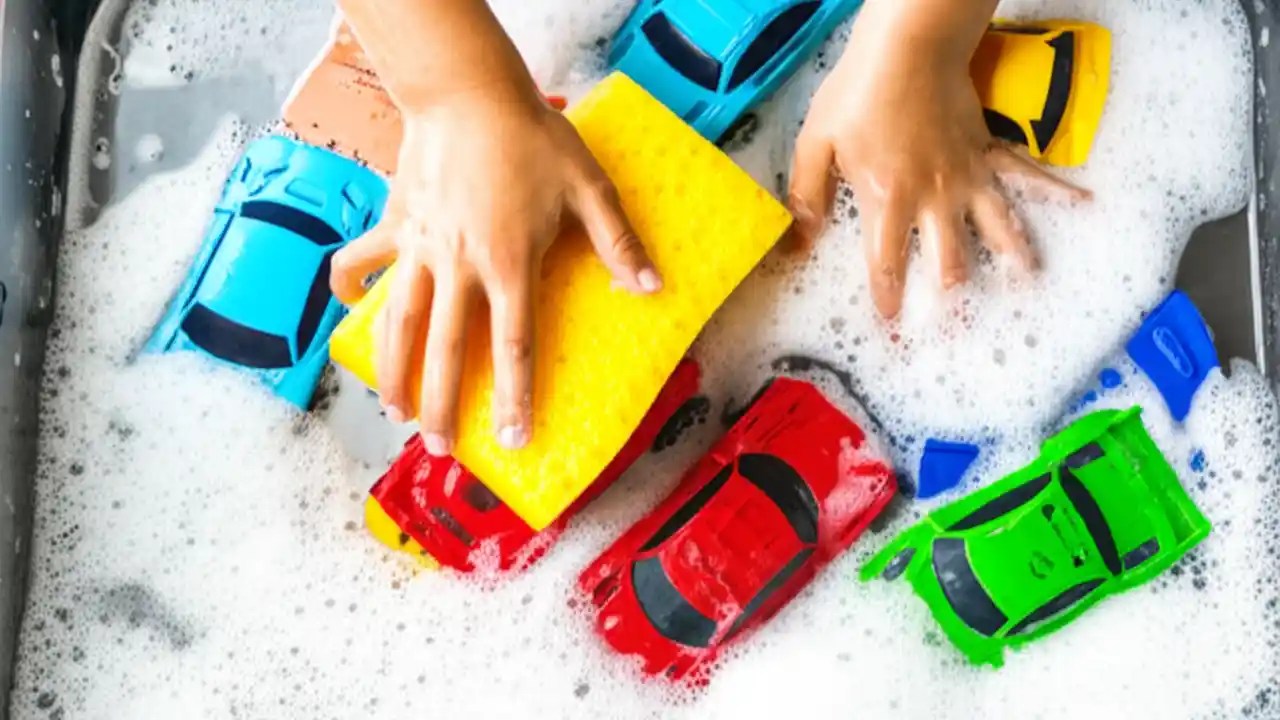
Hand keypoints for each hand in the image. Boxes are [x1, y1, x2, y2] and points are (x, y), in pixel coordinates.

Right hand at [330, 88, 660, 456]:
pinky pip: (362, 261)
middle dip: (443, 407)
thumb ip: (618, 242)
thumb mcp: (588, 187)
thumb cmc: (531, 138)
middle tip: (441, 451)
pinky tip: (349, 310)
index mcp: (509, 264)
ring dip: (394, 371)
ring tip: (394, 411)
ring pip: (400, 323)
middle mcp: (458, 267)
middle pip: (448, 352)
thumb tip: (652, 288)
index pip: (513, 347)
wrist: (467, 92)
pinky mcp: (394, 223)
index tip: (512, 440)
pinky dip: (349, 287)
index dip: (514, 399)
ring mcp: (419, 248)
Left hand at [788, 4, 1089, 318]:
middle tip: (959, 327)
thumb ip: (807, 197)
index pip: (887, 264)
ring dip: (1013, 259)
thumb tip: (795, 245)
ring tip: (1028, 286)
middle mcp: (934, 197)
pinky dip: (1057, 190)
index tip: (891, 327)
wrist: (908, 45)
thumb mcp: (816, 143)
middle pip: (950, 260)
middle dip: (952, 296)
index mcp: (888, 198)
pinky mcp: (988, 150)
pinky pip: (1027, 175)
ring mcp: (967, 175)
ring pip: (996, 228)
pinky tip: (1086, 203)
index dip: (889, 300)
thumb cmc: (857, 92)